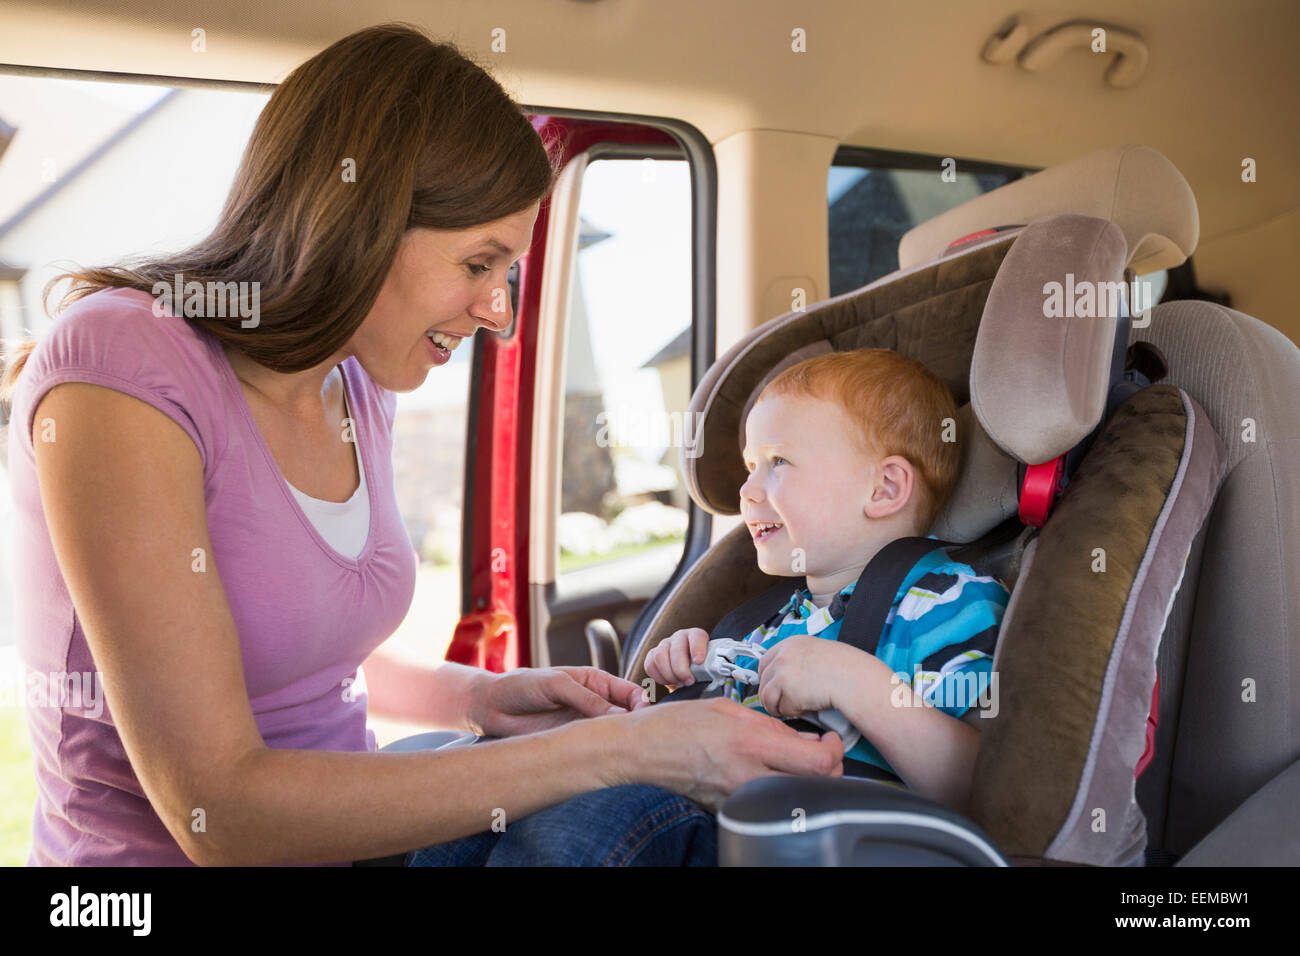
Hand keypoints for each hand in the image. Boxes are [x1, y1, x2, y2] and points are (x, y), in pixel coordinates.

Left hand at [468, 666, 649, 737]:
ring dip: (619, 743)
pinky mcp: (572, 742)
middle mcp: (595, 704)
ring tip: (624, 753)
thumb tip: (620, 715)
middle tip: (639, 740)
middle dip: (636, 727)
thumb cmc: (521, 686)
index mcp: (596, 682)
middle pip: (626, 716)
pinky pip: (593, 749)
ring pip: (611, 735)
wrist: (491, 708)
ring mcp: (584, 724)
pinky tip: (604, 761)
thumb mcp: (556, 684)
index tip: (644, 719)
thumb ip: (587, 699)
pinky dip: (601, 755)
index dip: (642, 705)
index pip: (630, 692)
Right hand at [612, 697, 843, 811]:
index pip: (818, 762)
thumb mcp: (728, 710)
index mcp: (751, 744)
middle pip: (816, 785)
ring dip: (803, 780)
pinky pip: (767, 802)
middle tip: (820, 752)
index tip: (831, 740)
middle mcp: (749, 777)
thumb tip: (805, 738)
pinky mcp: (730, 810)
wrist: (643, 750)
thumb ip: (771, 725)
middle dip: (828, 768)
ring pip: (793, 796)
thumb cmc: (678, 724)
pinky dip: (776, 788)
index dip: (836, 751)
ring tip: (791, 760)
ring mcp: (739, 798)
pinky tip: (766, 772)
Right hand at [644, 627, 709, 689]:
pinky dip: (658, 677)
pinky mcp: (653, 654)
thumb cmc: (701, 669)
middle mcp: (680, 637)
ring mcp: (665, 644)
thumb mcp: (709, 666)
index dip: (697, 648)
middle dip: (681, 669)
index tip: (699, 662)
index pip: (696, 636)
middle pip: (676, 649)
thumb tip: (713, 674)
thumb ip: (710, 668)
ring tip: (678, 683)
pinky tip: (668, 681)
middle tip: (689, 681)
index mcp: (696, 636)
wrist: (689, 672)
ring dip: (669, 674)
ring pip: (659, 656)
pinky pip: (650, 664)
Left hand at [755, 637, 854, 717]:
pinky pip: (780, 708)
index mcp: (791, 644)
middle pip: (762, 680)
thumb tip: (788, 676)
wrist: (855, 679)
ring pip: (766, 697)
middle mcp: (784, 655)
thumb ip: (799, 660)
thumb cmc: (845, 670)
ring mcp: (782, 671)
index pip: (765, 662)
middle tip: (785, 703)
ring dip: (780, 706)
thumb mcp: (818, 653)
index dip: (768, 679)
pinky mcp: (786, 689)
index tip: (774, 688)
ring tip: (797, 707)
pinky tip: (806, 707)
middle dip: (772, 695)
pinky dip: (791, 712)